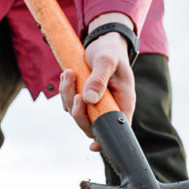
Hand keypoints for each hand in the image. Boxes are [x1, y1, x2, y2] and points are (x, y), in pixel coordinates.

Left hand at [58, 13, 136, 152]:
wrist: (103, 42)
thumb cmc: (110, 52)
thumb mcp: (106, 60)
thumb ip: (99, 79)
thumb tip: (89, 99)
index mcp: (123, 102)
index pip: (118, 129)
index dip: (106, 141)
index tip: (93, 145)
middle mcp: (110, 107)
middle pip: (92, 125)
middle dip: (79, 112)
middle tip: (76, 93)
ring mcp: (96, 104)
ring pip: (77, 113)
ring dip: (68, 95)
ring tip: (69, 73)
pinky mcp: (84, 99)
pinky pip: (70, 103)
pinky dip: (65, 91)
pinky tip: (68, 75)